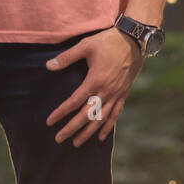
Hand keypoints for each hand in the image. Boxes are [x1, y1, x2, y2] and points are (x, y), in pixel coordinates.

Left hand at [45, 27, 143, 145]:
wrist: (134, 40)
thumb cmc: (108, 41)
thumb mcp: (85, 45)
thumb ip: (67, 57)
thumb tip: (48, 66)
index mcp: (94, 80)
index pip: (74, 102)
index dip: (61, 113)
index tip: (50, 122)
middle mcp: (106, 91)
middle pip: (86, 115)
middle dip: (72, 129)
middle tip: (59, 139)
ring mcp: (116, 95)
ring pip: (100, 119)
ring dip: (88, 132)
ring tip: (76, 143)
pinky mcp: (123, 94)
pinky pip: (115, 114)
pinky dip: (108, 127)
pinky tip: (101, 137)